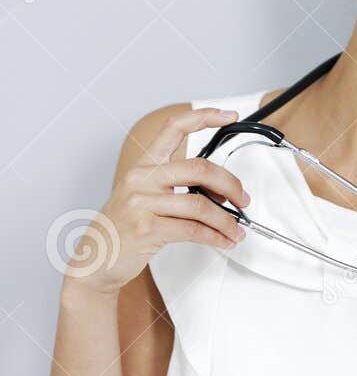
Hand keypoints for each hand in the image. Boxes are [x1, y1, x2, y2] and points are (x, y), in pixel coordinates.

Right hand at [68, 108, 250, 295]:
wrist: (94, 260)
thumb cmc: (123, 227)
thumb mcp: (142, 196)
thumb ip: (176, 186)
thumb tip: (221, 190)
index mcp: (144, 165)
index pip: (175, 127)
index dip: (204, 117)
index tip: (228, 115)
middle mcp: (141, 178)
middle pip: (199, 168)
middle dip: (230, 184)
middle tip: (243, 199)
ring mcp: (141, 203)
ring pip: (200, 205)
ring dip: (225, 220)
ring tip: (236, 230)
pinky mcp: (146, 229)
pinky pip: (192, 230)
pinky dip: (214, 237)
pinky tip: (222, 240)